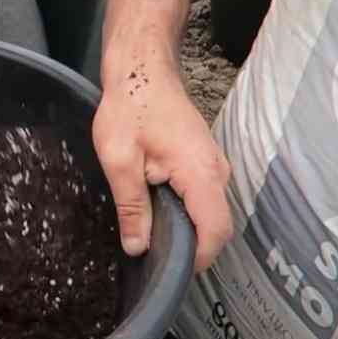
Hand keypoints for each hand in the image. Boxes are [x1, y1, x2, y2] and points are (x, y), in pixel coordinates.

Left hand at [92, 43, 232, 271]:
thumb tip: (138, 247)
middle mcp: (217, 171)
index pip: (215, 231)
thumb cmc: (130, 107)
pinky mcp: (205, 161)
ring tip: (153, 233)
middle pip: (216, 226)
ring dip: (187, 227)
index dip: (196, 258)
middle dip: (190, 246)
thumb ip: (131, 207)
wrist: (142, 69)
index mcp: (200, 173)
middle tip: (154, 255)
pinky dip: (186, 210)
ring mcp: (214, 165)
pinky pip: (204, 197)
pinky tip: (158, 209)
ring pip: (210, 212)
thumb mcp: (120, 161)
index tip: (168, 270)